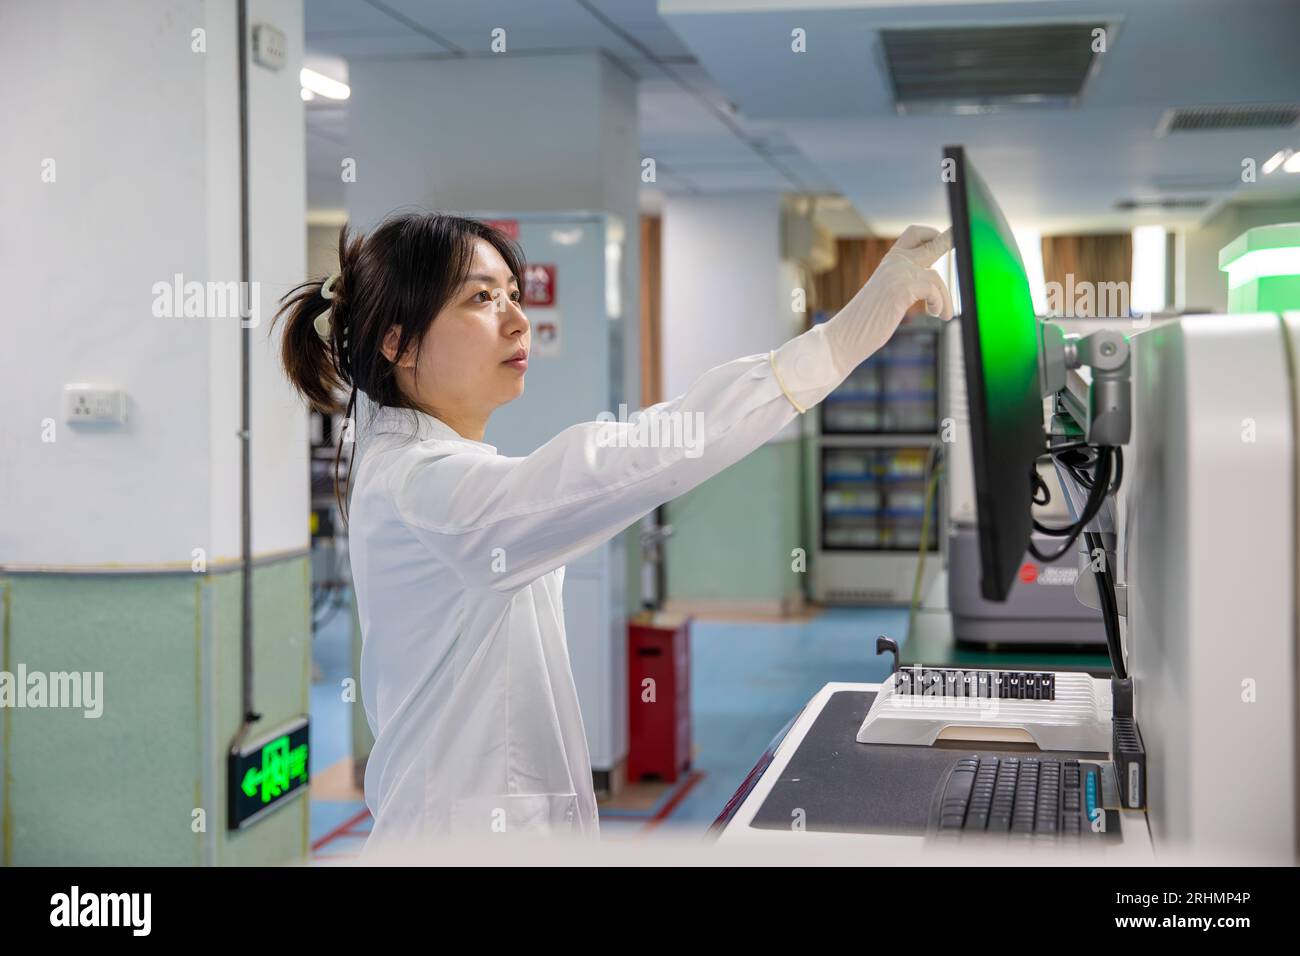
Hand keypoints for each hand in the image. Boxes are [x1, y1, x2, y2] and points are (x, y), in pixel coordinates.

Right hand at [821, 225, 953, 376]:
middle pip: (930, 242)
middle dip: (949, 240)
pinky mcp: (902, 289)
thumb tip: (931, 285)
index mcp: (890, 261)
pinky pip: (934, 291)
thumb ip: (906, 284)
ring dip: (945, 298)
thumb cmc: (865, 322)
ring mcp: (898, 273)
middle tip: (960, 234)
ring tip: (943, 313)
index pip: (914, 234)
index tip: (941, 238)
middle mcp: (894, 262)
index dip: (931, 234)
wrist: (844, 336)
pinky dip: (939, 304)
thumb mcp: (887, 296)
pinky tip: (936, 315)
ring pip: (936, 277)